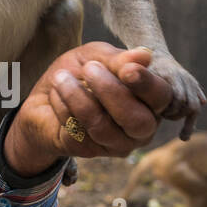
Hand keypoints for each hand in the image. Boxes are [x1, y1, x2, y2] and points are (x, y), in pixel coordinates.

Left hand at [4, 43, 174, 175]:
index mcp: (150, 102)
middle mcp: (141, 127)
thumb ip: (118, 59)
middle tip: (89, 68)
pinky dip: (62, 106)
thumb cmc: (79, 74)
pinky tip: (55, 93)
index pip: (162, 97)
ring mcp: (117, 144)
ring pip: (103, 128)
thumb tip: (145, 55)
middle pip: (138, 121)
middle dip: (112, 92)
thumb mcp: (96, 57)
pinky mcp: (89, 151)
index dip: (147, 85)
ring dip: (78, 97)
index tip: (128, 69)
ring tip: (61, 77)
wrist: (44, 98)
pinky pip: (77, 132)